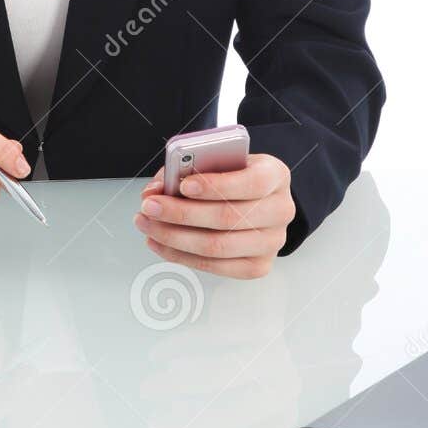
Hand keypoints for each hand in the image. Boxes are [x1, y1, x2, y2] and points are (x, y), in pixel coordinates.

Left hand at [133, 153, 295, 278]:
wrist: (258, 201)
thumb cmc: (233, 175)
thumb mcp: (217, 160)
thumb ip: (187, 168)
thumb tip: (154, 191)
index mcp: (275, 175)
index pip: (251, 183)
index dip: (216, 186)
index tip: (183, 185)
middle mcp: (280, 210)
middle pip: (228, 218)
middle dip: (181, 213)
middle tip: (150, 206)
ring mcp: (271, 242)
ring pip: (218, 246)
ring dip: (174, 237)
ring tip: (148, 225)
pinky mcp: (258, 266)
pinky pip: (215, 267)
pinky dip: (181, 256)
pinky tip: (160, 243)